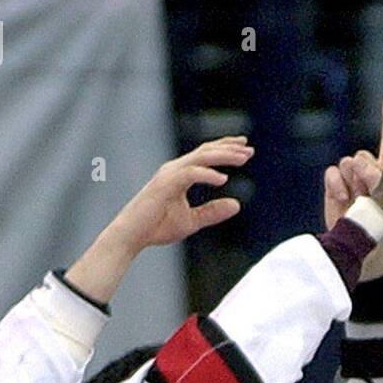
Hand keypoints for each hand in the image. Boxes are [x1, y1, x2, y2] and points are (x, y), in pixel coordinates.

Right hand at [105, 137, 250, 255]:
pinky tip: (223, 180)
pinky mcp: (165, 185)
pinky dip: (207, 174)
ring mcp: (169, 175)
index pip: (205, 155)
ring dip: (223, 156)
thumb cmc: (157, 226)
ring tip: (243, 159)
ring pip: (200, 158)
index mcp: (180, 174)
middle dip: (228, 148)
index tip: (245, 147)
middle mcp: (175, 169)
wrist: (132, 235)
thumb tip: (237, 205)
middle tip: (250, 150)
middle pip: (205, 151)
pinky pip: (190, 174)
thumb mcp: (192, 220)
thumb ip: (213, 212)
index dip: (225, 148)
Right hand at [324, 96, 382, 227]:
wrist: (362, 242)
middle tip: (370, 195)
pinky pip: (333, 171)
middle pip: (363, 155)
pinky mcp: (334, 183)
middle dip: (366, 175)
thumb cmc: (381, 224)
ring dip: (353, 182)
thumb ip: (380, 178)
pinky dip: (338, 185)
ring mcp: (350, 176)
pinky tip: (344, 198)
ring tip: (359, 200)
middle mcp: (368, 168)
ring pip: (348, 162)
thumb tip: (362, 166)